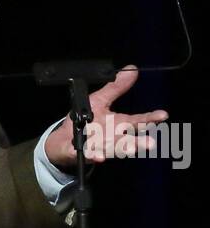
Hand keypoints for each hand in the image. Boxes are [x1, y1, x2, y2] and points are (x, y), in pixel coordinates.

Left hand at [44, 66, 167, 171]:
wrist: (64, 139)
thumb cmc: (86, 121)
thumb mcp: (100, 99)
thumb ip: (116, 87)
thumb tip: (132, 70)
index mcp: (118, 124)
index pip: (137, 121)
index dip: (150, 118)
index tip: (163, 115)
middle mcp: (112, 138)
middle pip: (128, 140)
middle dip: (139, 142)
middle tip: (151, 143)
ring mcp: (98, 146)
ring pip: (112, 149)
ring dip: (121, 150)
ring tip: (130, 150)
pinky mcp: (82, 152)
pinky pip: (89, 155)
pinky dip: (94, 156)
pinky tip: (98, 157)